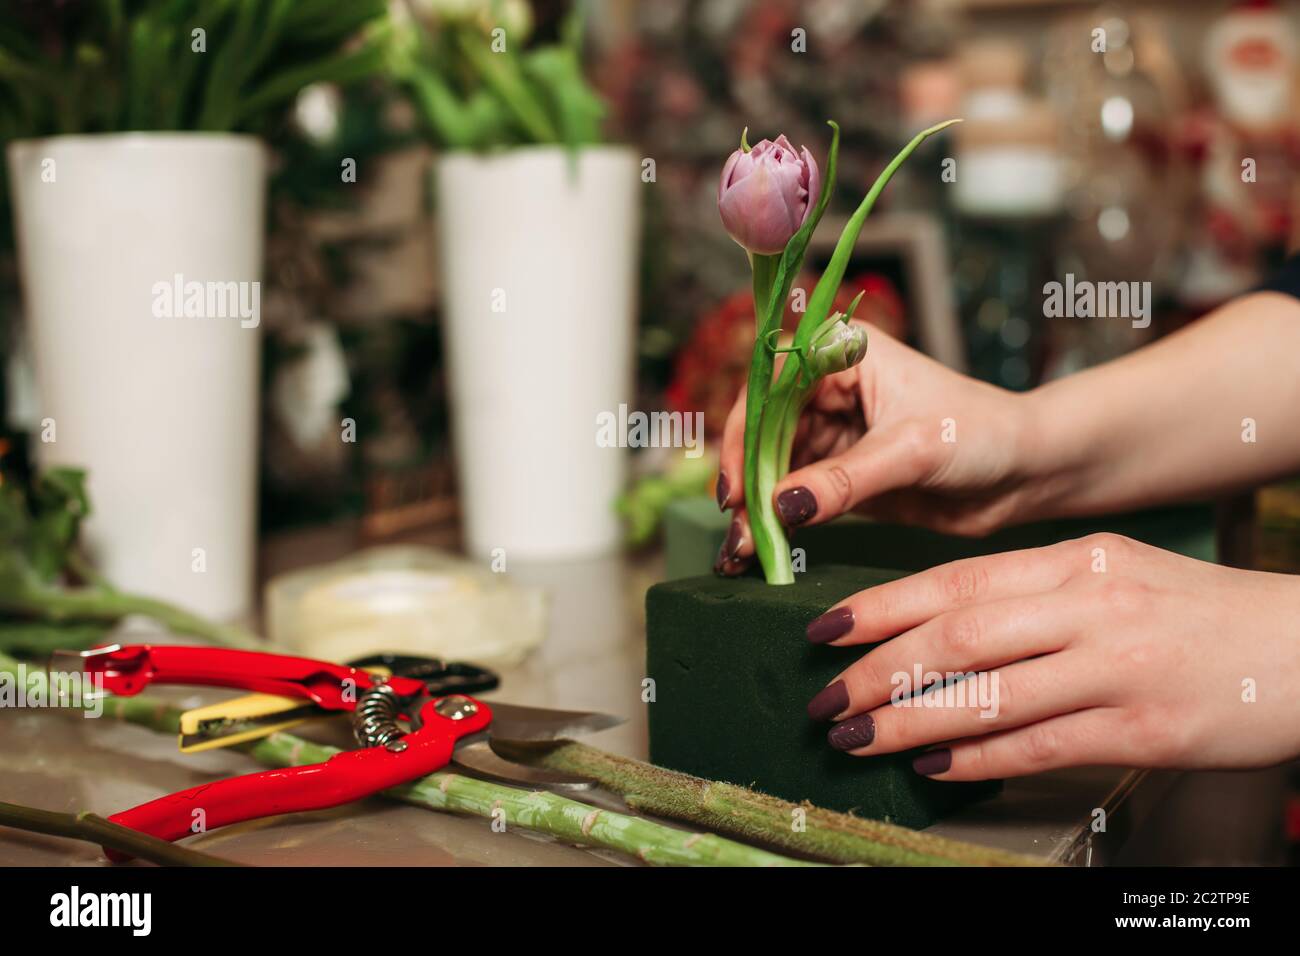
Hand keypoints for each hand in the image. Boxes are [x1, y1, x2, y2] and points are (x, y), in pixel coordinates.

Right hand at [714, 326, 1041, 573]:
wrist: (1025, 474)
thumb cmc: (983, 433)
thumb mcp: (912, 450)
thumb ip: (846, 478)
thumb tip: (782, 506)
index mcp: (841, 353)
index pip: (770, 385)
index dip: (744, 432)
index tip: (737, 483)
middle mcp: (826, 389)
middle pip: (761, 430)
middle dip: (745, 480)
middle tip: (735, 530)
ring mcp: (829, 434)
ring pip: (771, 468)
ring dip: (753, 509)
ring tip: (741, 552)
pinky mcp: (837, 477)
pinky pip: (793, 498)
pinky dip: (775, 525)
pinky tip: (759, 551)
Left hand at [803, 534, 1299, 778]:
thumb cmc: (1198, 612)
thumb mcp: (1114, 573)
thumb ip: (1032, 592)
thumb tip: (937, 626)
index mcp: (1075, 561)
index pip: (953, 581)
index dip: (879, 607)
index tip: (824, 628)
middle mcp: (1089, 607)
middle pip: (955, 638)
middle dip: (874, 670)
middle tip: (824, 696)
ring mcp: (1116, 669)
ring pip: (984, 697)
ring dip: (906, 722)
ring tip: (855, 736)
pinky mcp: (1141, 731)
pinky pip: (1035, 747)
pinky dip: (973, 760)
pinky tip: (932, 766)